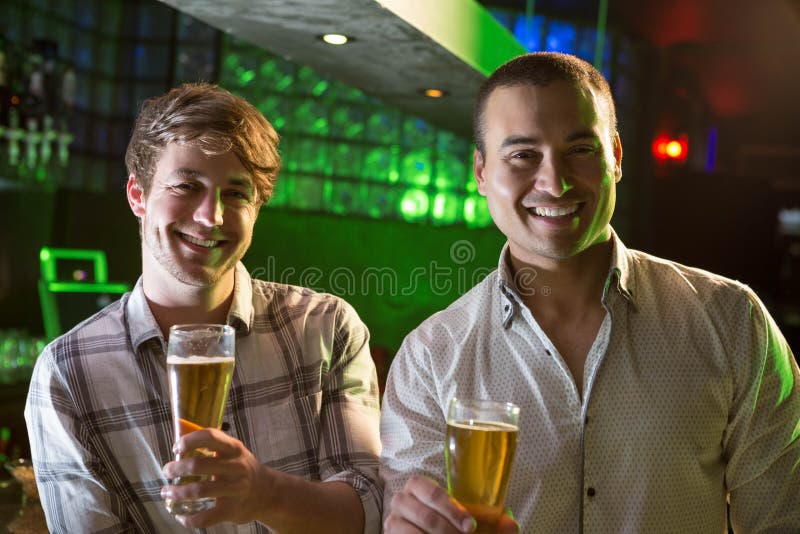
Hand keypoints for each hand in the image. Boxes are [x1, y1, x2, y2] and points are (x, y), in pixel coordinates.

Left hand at [161, 428, 270, 527]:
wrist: (268, 492)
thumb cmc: (243, 469)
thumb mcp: (234, 452)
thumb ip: (213, 447)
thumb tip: (179, 445)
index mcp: (234, 449)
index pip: (210, 437)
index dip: (189, 440)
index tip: (177, 448)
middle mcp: (236, 467)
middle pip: (198, 465)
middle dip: (175, 468)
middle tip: (167, 471)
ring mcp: (234, 489)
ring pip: (198, 490)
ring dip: (176, 492)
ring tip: (167, 492)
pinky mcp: (232, 510)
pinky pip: (205, 517)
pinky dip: (188, 518)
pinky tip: (180, 516)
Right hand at [383, 476, 518, 532]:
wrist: (441, 532)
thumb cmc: (454, 527)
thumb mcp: (473, 524)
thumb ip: (495, 526)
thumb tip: (510, 523)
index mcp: (419, 487)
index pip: (429, 490)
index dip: (451, 509)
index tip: (471, 526)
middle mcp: (401, 501)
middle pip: (424, 516)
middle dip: (448, 531)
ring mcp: (392, 522)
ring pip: (412, 533)